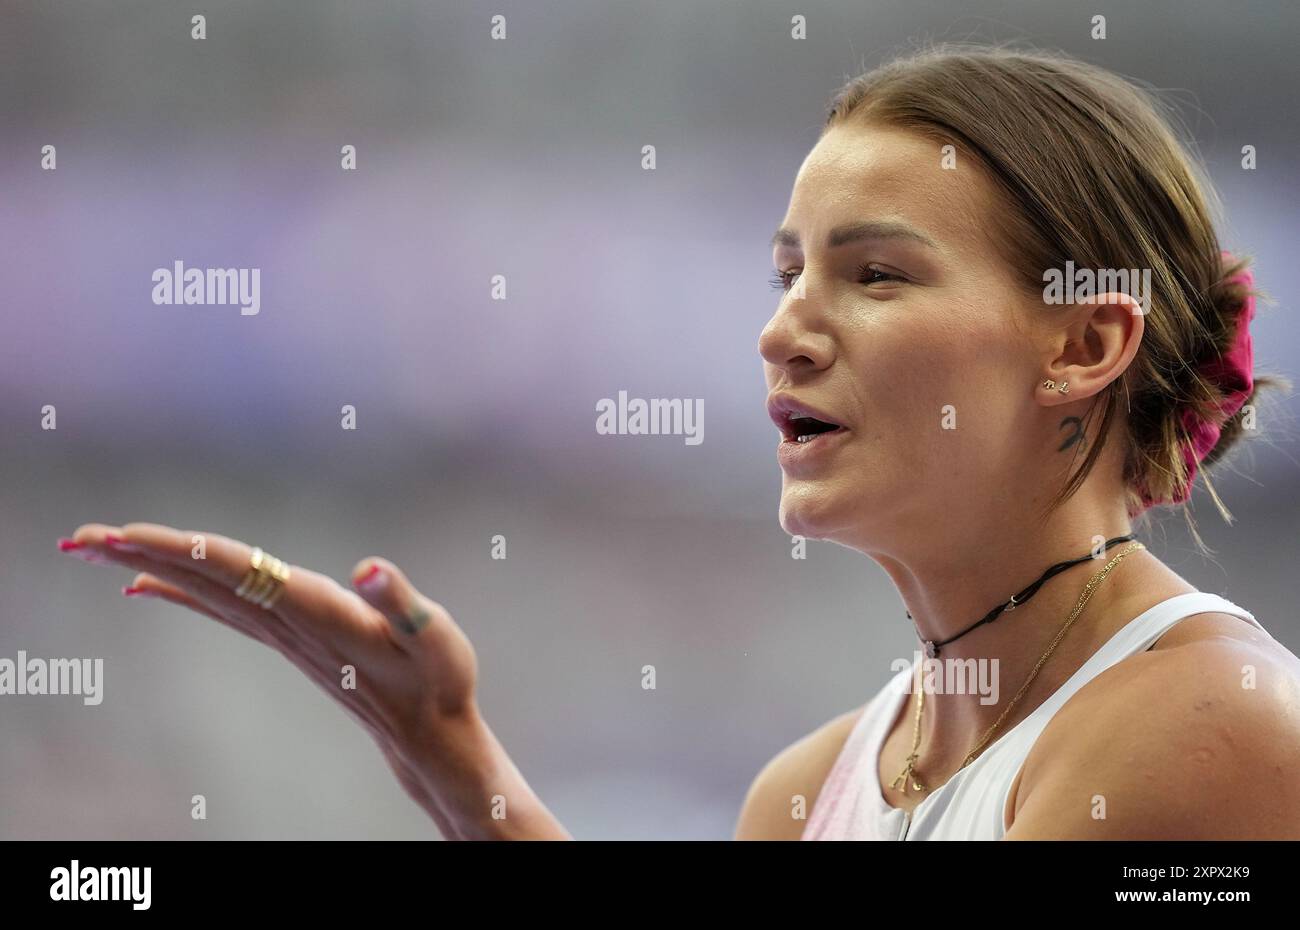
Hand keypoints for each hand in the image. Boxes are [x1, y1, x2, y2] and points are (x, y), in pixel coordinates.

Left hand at [60, 522, 568, 838]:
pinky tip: (142, 584)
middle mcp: (288, 622)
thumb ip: (402, 601)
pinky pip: (217, 607)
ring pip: (203, 592)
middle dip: (141, 555)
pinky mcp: (285, 636)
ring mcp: (281, 632)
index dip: (186, 551)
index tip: (130, 535)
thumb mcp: (435, 636)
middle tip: (76, 538)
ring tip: (93, 547)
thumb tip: (369, 569)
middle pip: (204, 580)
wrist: (427, 730)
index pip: (241, 572)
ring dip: (148, 567)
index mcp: (319, 611)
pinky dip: (177, 590)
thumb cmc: (438, 678)